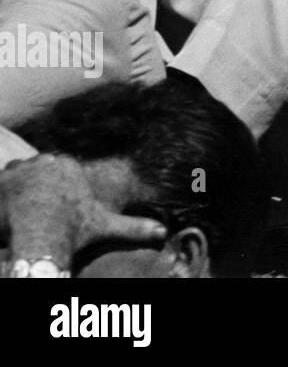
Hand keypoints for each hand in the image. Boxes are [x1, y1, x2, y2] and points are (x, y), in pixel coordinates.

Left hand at [0, 154, 166, 268]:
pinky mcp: (5, 176)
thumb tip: (164, 232)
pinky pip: (1, 180)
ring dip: (16, 188)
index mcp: (71, 166)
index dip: (53, 190)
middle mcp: (49, 160)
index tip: (51, 207)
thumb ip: (133, 227)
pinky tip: (6, 209)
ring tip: (18, 209)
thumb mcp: (104, 227)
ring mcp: (26, 166)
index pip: (58, 171)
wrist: (40, 235)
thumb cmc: (71, 230)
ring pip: (18, 174)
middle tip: (33, 211)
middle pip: (37, 171)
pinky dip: (2, 192)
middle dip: (34, 187)